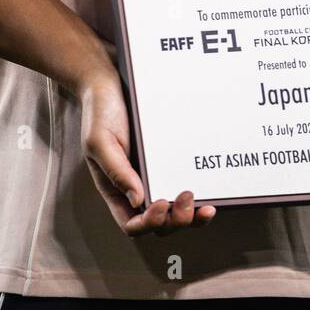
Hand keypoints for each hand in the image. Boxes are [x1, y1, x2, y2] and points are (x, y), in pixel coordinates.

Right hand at [78, 54, 216, 237]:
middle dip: (175, 221)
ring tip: (205, 207)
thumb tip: (138, 201)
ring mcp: (154, 179)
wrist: (111, 84)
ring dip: (191, 218)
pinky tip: (210, 193)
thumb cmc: (100, 113)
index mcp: (115, 191)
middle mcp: (136, 191)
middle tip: (187, 197)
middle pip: (159, 225)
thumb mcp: (100, 141)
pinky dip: (198, 200)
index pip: (132, 224)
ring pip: (175, 215)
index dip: (149, 223)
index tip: (160, 203)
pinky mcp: (169, 164)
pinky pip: (183, 189)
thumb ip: (116, 171)